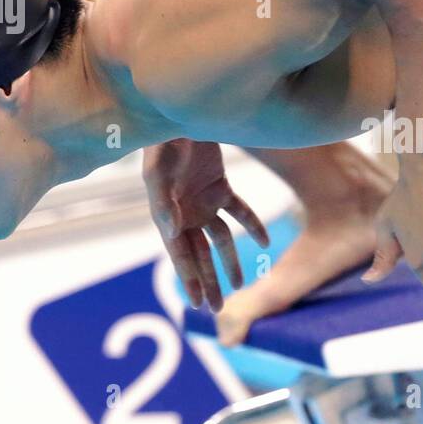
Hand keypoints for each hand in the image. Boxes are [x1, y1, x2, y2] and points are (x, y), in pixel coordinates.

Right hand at [143, 139, 269, 310]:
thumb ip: (162, 202)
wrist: (182, 114)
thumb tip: (171, 232)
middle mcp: (185, 213)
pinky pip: (239, 212)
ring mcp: (203, 201)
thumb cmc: (163, 142)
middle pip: (199, 255)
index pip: (180, 255)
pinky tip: (264, 244)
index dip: (190, 280)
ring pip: (220, 239)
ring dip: (230, 261)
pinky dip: (252, 226)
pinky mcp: (220, 187)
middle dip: (207, 282)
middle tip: (217, 309)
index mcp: (167, 215)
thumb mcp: (157, 172)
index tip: (198, 305)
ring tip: (241, 284)